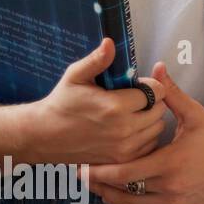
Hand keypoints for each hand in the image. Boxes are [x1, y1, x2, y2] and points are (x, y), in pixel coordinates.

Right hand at [26, 38, 166, 165]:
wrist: (44, 136)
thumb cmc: (62, 103)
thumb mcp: (76, 76)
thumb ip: (97, 60)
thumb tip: (110, 42)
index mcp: (115, 106)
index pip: (156, 92)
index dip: (149, 86)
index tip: (137, 86)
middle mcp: (124, 129)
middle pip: (159, 109)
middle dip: (150, 101)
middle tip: (133, 100)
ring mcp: (125, 147)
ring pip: (157, 127)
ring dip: (149, 119)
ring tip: (130, 114)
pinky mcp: (123, 160)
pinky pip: (150, 144)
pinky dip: (145, 136)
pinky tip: (130, 129)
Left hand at [86, 62, 203, 203]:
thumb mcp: (195, 115)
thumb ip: (171, 94)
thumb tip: (157, 67)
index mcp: (170, 162)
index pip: (124, 173)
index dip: (99, 172)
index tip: (81, 166)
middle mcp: (170, 187)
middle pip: (122, 191)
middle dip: (98, 184)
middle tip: (80, 176)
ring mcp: (174, 202)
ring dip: (111, 196)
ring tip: (95, 186)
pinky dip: (130, 202)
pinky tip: (120, 193)